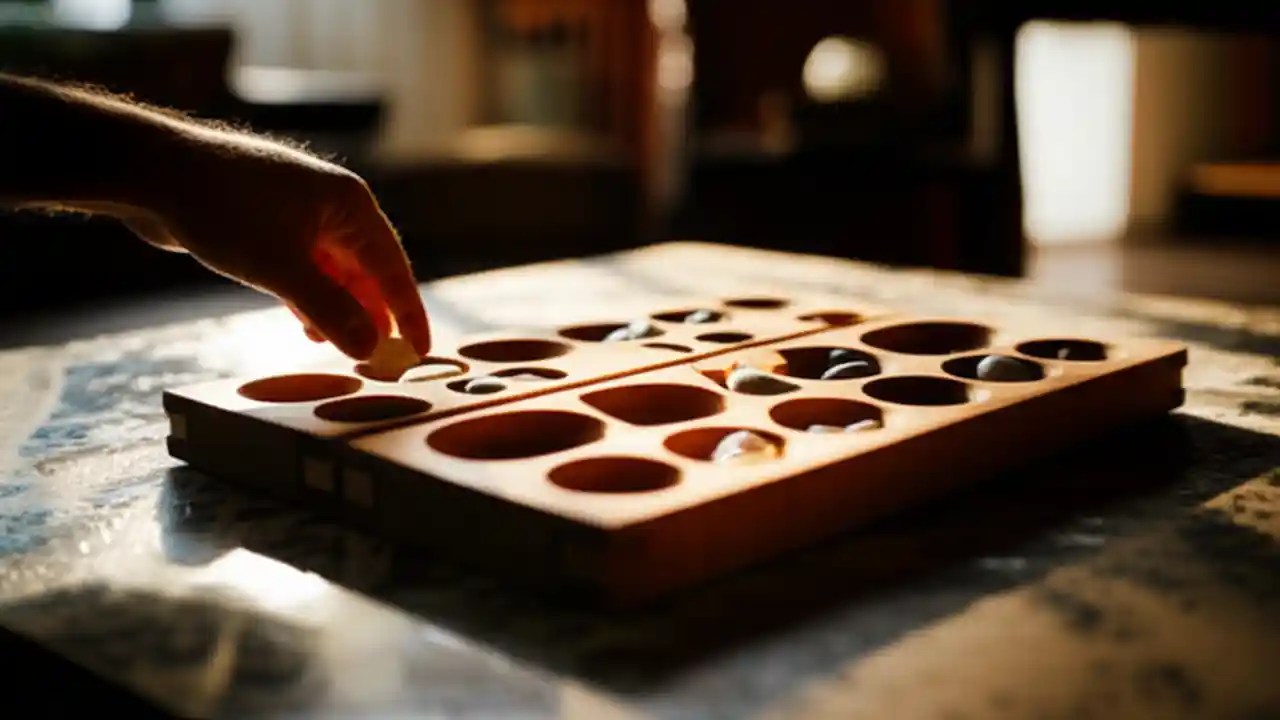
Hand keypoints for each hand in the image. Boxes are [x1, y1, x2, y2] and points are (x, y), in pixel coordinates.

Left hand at [124, 130, 429, 359]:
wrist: (154, 170)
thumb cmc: (223, 208)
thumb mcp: (281, 268)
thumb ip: (330, 310)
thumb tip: (369, 347)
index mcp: (349, 204)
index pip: (393, 267)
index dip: (408, 312)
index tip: (418, 350)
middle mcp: (332, 205)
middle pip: (367, 270)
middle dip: (372, 315)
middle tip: (377, 359)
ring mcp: (300, 211)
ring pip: (334, 271)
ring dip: (339, 309)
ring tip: (339, 347)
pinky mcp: (270, 222)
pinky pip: (305, 266)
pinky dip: (311, 296)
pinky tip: (306, 324)